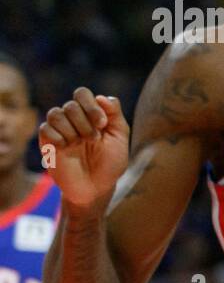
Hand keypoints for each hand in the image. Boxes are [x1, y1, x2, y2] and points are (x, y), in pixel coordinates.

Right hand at [38, 88, 129, 209]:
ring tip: (80, 144)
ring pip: (56, 113)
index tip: (102, 124)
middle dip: (84, 121)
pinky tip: (67, 149)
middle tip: (93, 139)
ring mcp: (59, 130)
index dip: (91, 105)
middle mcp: (72, 119)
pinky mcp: (47, 143)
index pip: (82, 94)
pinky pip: (45, 129)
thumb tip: (101, 97)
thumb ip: (114, 114)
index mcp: (90, 115)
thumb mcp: (119, 137)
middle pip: (71, 104)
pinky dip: (59, 138)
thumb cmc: (110, 163)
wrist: (96, 188)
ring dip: (72, 130)